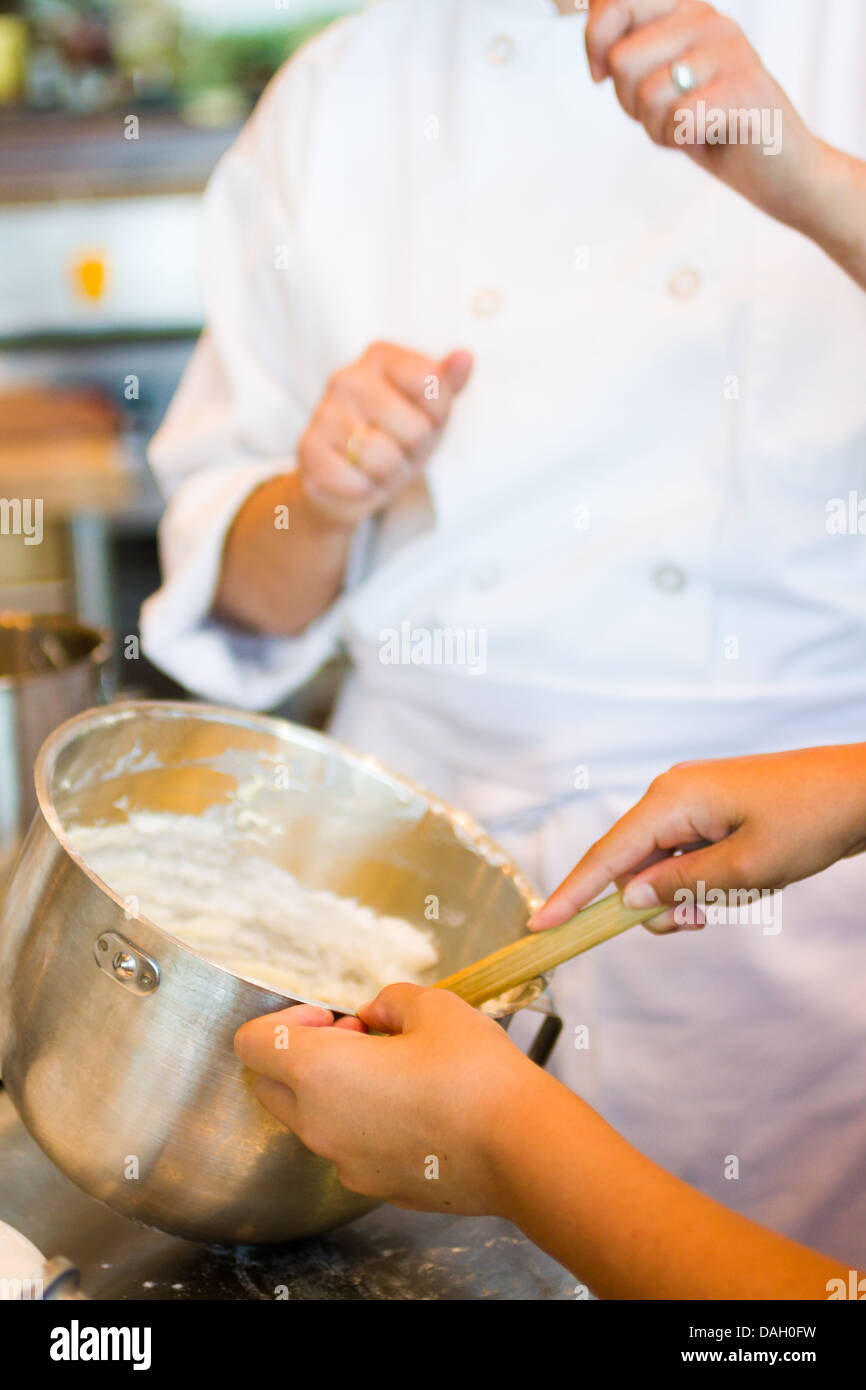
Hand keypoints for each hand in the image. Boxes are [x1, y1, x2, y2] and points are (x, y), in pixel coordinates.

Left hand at [234, 984, 536, 1212]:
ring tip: (396, 1069)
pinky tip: (417, 1107)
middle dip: (304, 1056)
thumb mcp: (434, 1006)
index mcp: (319, 1073)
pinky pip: (348, 1148)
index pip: (252, 1044)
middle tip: (361, 1038)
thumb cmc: (474, 1073)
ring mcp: (345, 1163)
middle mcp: (319, 1125)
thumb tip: (377, 1011)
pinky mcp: (375, 1186)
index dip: (284, 1019)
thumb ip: (390, 1000)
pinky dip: (364, 1123)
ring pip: (311, 1120)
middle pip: (271, 1086)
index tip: (330, 1016)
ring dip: (335, 1089)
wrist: (520, 1148)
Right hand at [296, 342, 472, 529]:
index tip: (422, 419)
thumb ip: (446, 385)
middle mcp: (347, 377)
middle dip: (414, 451)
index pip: (431, 382)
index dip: (437, 415)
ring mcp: (323, 413)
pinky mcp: (308, 450)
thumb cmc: (394, 439)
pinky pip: (358, 482)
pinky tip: (356, 478)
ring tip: (378, 466)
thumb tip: (465, 357)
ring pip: (384, 458)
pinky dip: (364, 490)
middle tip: (397, 449)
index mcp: (380, 357)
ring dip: (390, 474)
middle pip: (416, 428)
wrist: (347, 482)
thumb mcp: (428, 412)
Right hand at [530, 745, 865, 931]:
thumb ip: (680, 886)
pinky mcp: (711, 811)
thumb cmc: (809, 820)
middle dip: (655, 903)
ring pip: (661, 866)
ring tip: (733, 897)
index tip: (540, 925)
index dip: (571, 895)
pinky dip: (700, 880)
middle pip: (632, 866)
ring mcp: (692, 800)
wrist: (861, 790)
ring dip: (685, 895)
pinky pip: (685, 855)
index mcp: (671, 798)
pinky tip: (738, 882)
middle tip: (699, 921)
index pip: (606, 855)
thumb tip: (629, 898)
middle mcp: (672, 793)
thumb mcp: (745, 868)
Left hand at [585, 0, 824, 229]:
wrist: (779, 169)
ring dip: (660, 129)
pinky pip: (679, 119)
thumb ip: (629, 54)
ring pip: (648, 95)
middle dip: (631, 104)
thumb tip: (595, 41)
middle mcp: (708, 19)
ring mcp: (730, 49)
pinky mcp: (746, 87)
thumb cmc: (709, 128)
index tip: (600, 75)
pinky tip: (708, 139)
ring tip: (692, 129)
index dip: (595, 42)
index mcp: (685, 10)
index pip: (616, 1)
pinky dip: (683, 142)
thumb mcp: (658, 87)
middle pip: (622, 61)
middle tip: (669, 115)